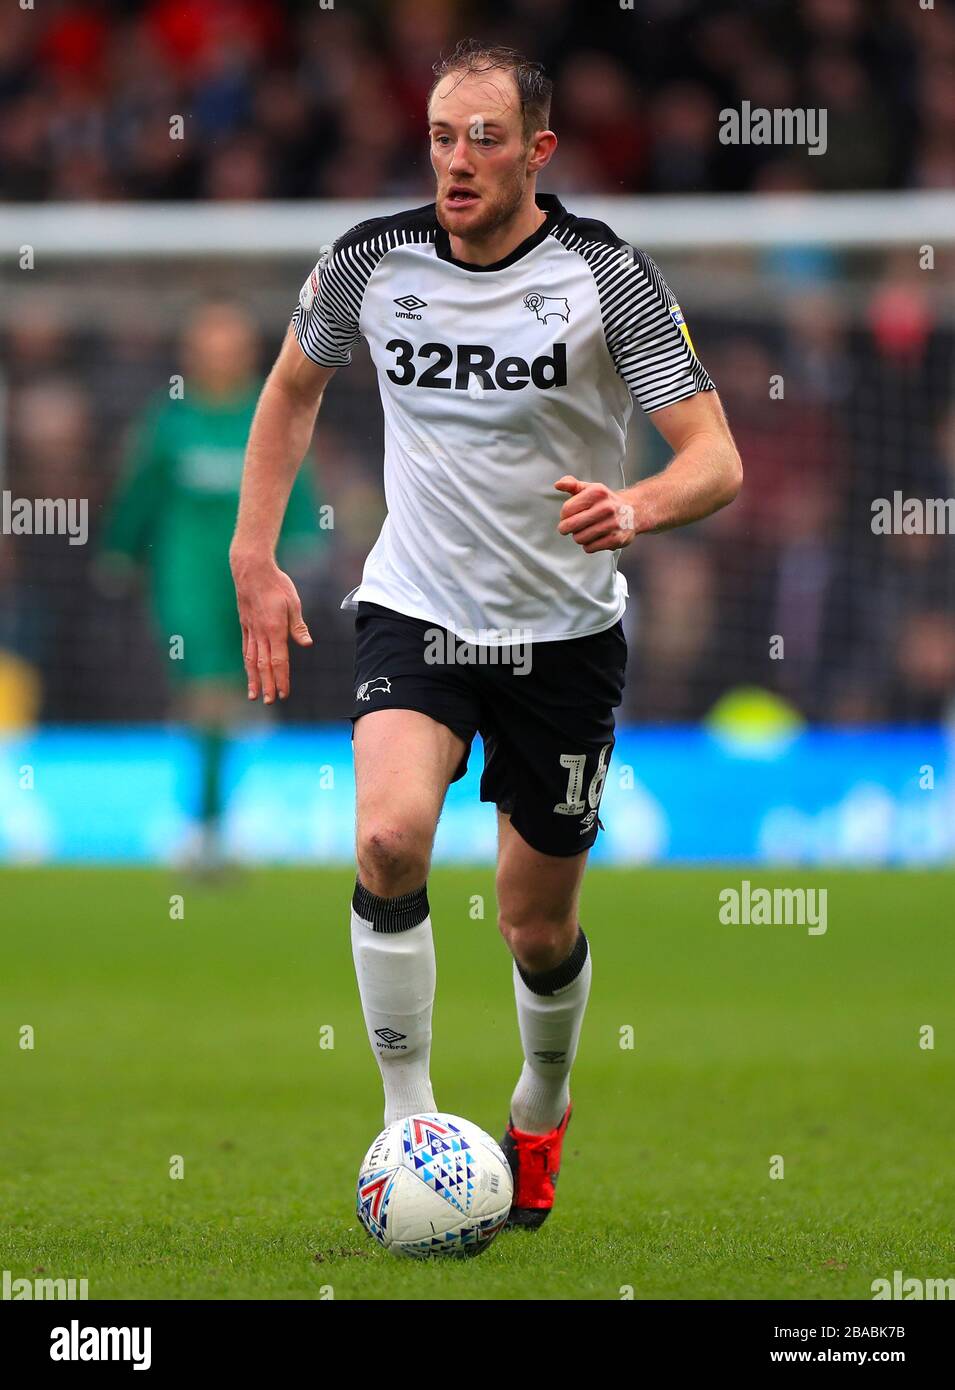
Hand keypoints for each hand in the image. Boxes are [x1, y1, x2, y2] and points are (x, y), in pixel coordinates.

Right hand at [230, 552, 311, 702]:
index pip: (279, 660)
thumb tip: (307, 644)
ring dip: (254, 679)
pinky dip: (247, 663)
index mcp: (275, 629)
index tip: (283, 693)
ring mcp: (250, 630)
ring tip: (254, 695)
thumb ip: (297, 626)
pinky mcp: (245, 624)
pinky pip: (246, 648)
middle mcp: (260, 633)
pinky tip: (249, 671)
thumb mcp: (292, 603)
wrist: (251, 569)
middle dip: (267, 685)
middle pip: (263, 665)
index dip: (282, 678)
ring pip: (251, 660)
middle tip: (269, 702)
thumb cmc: (276, 584)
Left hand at [554, 476, 636, 553]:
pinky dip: (589, 545)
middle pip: (571, 526)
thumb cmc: (605, 501)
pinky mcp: (616, 539)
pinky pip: (590, 548)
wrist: (633, 511)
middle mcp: (606, 507)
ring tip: (586, 531)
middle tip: (570, 527)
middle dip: (566, 528)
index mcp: (597, 492)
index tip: (569, 515)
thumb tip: (558, 485)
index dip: (564, 515)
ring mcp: (612, 524)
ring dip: (579, 537)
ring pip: (579, 538)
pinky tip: (595, 537)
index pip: (566, 510)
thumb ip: (572, 484)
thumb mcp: (590, 488)